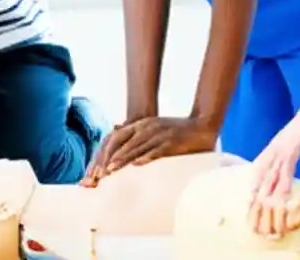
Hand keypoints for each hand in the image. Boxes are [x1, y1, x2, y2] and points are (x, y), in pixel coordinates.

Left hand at [81, 116, 217, 186]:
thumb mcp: (154, 129)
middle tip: (99, 175)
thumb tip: (123, 145)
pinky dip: (145, 157)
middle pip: (122, 142)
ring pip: (136, 147)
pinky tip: (137, 166)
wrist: (203, 125)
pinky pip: (156, 150)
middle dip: (109, 159)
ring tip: (111, 172)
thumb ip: (139, 137)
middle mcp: (147, 127)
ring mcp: (159, 133)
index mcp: (141, 124)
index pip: (115, 137)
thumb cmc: (178, 131)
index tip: (96, 169)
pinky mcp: (171, 141)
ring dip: (122, 160)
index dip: (104, 153)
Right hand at [248, 84, 299, 238]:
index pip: (285, 168)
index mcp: (294, 142)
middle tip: (254, 206)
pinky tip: (254, 177)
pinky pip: (265, 156)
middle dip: (262, 188)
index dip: (280, 186)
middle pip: (270, 169)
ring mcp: (279, 140)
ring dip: (256, 180)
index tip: (276, 203)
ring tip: (249, 197)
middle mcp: (282, 142)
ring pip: (264, 163)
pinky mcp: (280, 139)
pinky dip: (258, 168)